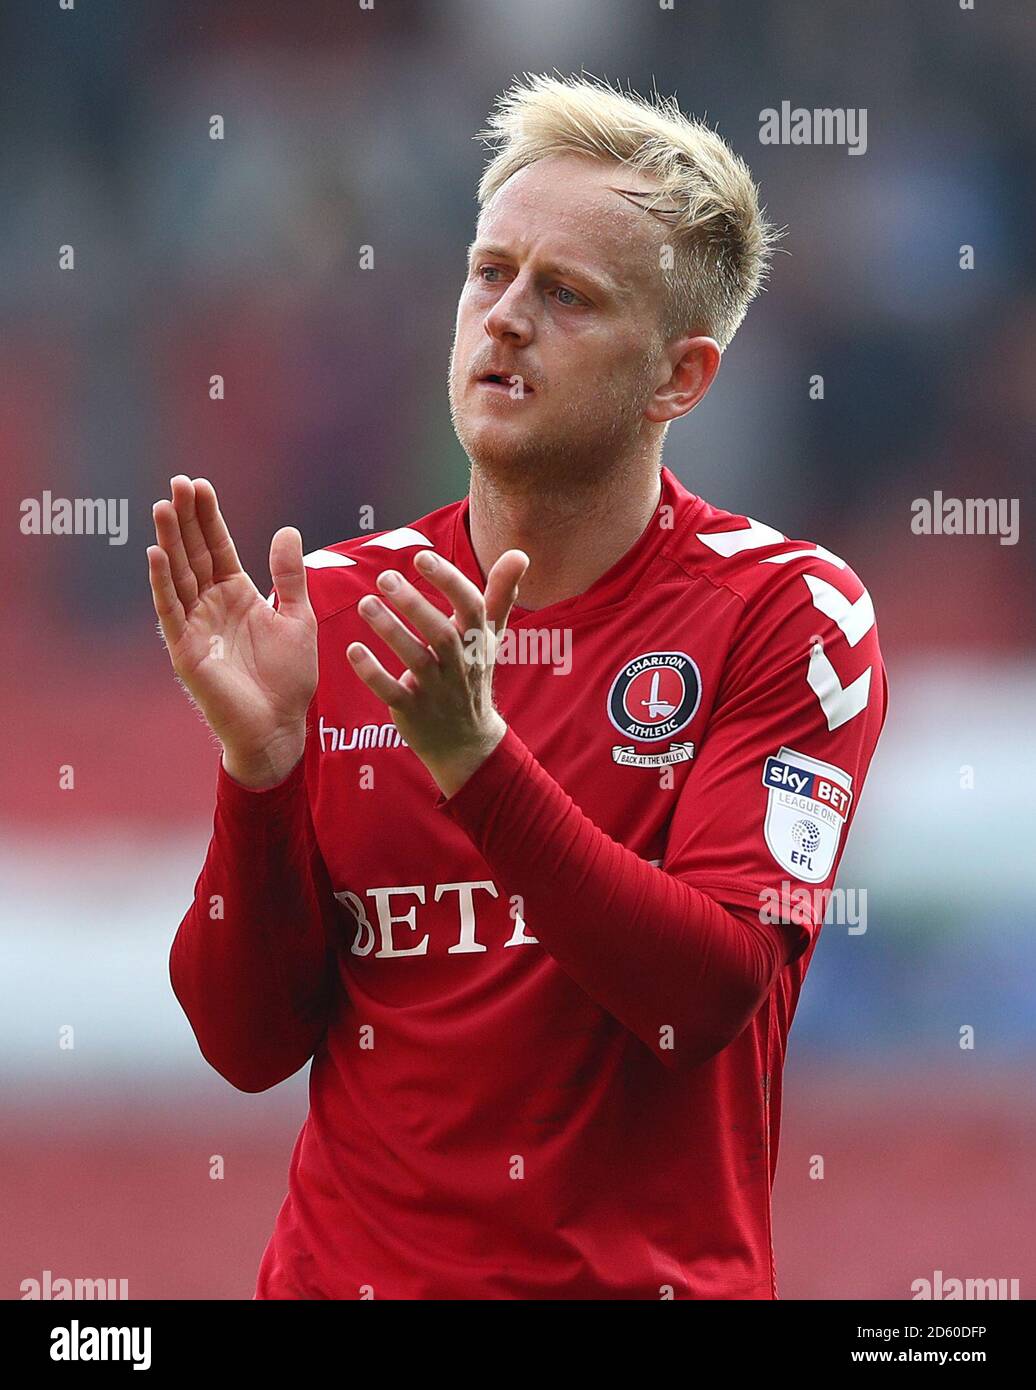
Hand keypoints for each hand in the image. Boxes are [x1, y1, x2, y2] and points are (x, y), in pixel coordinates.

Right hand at [147, 476, 317, 789]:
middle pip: (193, 553)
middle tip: (178, 482)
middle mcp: (210, 605)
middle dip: (186, 519)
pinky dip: (162, 583)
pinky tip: (156, 554)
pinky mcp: (185, 649)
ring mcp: (194, 625)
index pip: (217, 546)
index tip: (199, 485)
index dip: (208, 517)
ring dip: (169, 542)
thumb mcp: (297, 618)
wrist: (280, 725)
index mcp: (237, 594)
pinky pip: (170, 610)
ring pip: (178, 575)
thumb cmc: (289, 678)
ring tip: (163, 506)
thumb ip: (288, 576)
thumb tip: (286, 529)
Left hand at [347, 548, 528, 796]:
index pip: (471, 608)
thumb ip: (500, 594)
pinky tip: (353, 650)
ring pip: (416, 660)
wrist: (467, 741)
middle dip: (414, 605)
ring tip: (366, 604)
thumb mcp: (491, 637)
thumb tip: (520, 553)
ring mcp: (436, 691)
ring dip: (391, 631)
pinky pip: (392, 692)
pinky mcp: (412, 711)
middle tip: (385, 577)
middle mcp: (460, 666)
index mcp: (478, 643)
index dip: (449, 582)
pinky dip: (373, 673)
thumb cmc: (473, 675)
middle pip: (442, 634)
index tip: (422, 558)